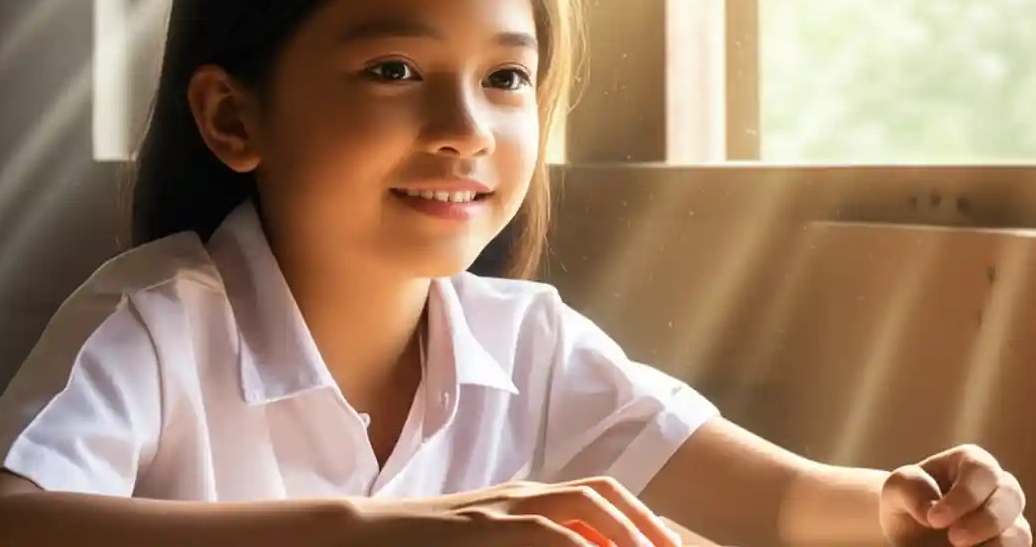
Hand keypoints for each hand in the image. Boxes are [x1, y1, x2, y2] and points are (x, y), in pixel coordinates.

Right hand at [356, 476, 681, 545]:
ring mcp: (500, 507)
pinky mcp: (480, 527)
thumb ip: (530, 542)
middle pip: (603, 493)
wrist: (364, 537)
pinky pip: (542, 531)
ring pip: (582, 506)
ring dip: (624, 533)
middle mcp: (521, 494)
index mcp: (526, 498)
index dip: (641, 519)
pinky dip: (577, 546)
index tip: (671, 546)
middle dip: (647, 525)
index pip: (600, 495)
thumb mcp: (487, 541)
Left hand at [880, 444, 1030, 545]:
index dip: (965, 495)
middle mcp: (998, 486)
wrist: (911, 531)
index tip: (935, 519)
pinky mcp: (1010, 544)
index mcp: (971, 462)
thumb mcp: (897, 488)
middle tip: (955, 539)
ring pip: (1020, 530)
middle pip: (1011, 496)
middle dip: (985, 520)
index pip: (982, 470)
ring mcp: (1009, 517)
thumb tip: (931, 511)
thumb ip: (909, 488)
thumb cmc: (907, 502)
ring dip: (996, 544)